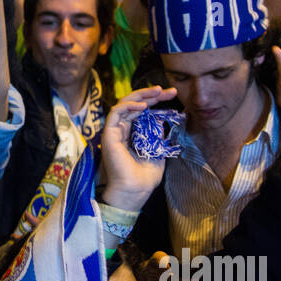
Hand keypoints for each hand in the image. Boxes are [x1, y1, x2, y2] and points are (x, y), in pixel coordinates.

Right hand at [98, 87, 179, 209]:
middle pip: (134, 104)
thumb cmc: (145, 177)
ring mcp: (114, 131)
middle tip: (167, 90)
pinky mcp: (109, 134)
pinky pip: (116, 113)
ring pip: (124, 104)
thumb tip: (166, 122)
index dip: (155, 101)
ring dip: (141, 96)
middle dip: (150, 95)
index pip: (142, 111)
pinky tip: (143, 107)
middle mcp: (121, 130)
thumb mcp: (158, 151)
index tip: (171, 94)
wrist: (135, 190)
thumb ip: (158, 136)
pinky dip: (128, 106)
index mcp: (131, 134)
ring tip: (157, 92)